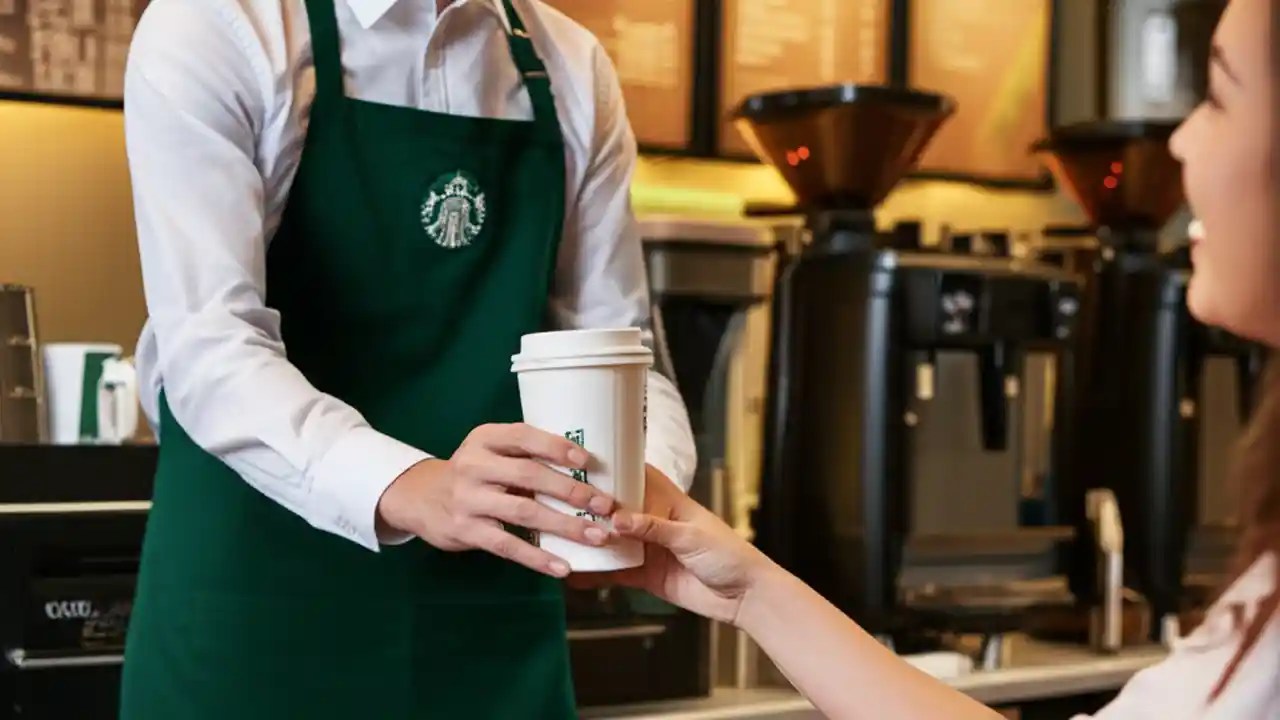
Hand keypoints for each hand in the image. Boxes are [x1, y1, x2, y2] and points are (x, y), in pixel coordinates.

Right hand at [377, 423, 615, 577]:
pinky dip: (537, 557)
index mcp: (484, 438)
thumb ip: (523, 455)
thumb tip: (585, 469)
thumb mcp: (489, 452)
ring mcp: (468, 499)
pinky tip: (562, 566)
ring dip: (565, 525)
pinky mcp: (466, 531)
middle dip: (571, 490)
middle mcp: (474, 465)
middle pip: (529, 475)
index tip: (587, 461)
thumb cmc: (472, 473)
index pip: (524, 436)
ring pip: (524, 512)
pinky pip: (508, 545)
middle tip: (604, 505)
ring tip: (596, 535)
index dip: (556, 447)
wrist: (419, 498)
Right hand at [572, 468, 775, 624]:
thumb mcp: (690, 536)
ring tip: (557, 535)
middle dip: (591, 506)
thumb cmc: (728, 554)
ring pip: (610, 539)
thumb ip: (654, 527)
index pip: (637, 475)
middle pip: (615, 508)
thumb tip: (617, 518)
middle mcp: (652, 521)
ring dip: (589, 539)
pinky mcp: (645, 575)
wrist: (744, 596)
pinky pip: (615, 571)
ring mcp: (647, 548)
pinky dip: (596, 573)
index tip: (582, 460)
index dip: (613, 467)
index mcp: (667, 501)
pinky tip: (573, 572)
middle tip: (557, 501)